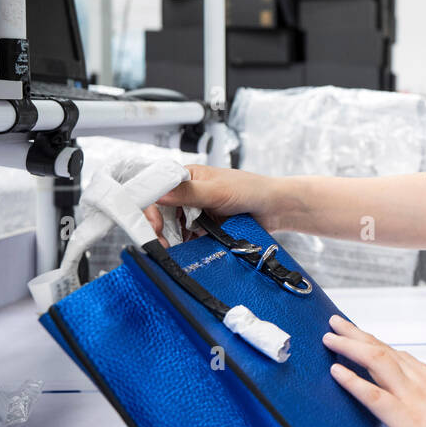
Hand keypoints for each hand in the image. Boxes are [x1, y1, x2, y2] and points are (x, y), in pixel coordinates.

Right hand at [142, 164, 285, 245]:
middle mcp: (188, 194)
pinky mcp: (204, 228)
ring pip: (173, 227)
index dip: (151, 207)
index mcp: (187, 177)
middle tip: (161, 242)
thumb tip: (159, 193)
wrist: (275, 209)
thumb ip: (188, 193)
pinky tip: (185, 249)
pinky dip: (185, 244)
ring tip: (170, 248)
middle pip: (162, 212)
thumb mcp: (217, 190)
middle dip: (159, 228)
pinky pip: (188, 238)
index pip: (158, 190)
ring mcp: (196, 212)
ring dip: (171, 238)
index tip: (153, 224)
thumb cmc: (251, 190)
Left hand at [324, 315, 425, 426]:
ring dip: (349, 348)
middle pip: (381, 349)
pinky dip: (353, 381)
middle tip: (334, 323)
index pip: (394, 353)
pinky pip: (374, 396)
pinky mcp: (407, 418)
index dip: (372, 341)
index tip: (355, 332)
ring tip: (329, 338)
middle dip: (355, 334)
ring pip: (376, 362)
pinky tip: (336, 372)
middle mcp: (419, 380)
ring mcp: (412, 397)